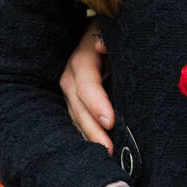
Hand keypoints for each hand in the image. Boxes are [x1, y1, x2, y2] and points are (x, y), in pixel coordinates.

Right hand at [60, 18, 113, 154]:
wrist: (104, 31)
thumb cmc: (114, 33)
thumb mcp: (113, 31)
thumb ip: (109, 38)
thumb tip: (102, 46)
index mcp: (83, 57)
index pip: (86, 83)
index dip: (96, 103)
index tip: (110, 122)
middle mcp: (72, 75)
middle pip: (78, 105)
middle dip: (92, 129)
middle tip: (108, 149)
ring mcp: (71, 88)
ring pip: (76, 115)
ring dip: (89, 135)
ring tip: (106, 155)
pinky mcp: (76, 99)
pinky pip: (79, 118)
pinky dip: (88, 133)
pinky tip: (98, 149)